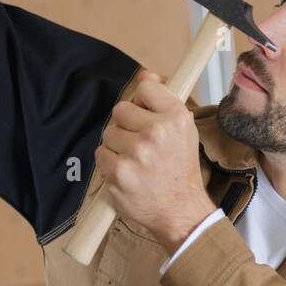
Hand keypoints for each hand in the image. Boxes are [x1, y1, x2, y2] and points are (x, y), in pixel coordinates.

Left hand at [96, 71, 216, 252]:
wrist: (181, 211)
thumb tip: (144, 74)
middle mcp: (157, 132)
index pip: (145, 87)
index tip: (148, 114)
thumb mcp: (184, 130)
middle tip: (142, 144)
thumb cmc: (180, 169)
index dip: (143, 101)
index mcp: (176, 118)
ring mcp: (136, 153)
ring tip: (136, 161)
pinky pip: (101, 154)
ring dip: (117, 146)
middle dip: (127, 125)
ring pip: (108, 133)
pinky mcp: (118, 172)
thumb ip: (163, 100)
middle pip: (120, 109)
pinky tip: (128, 173)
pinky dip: (111, 163)